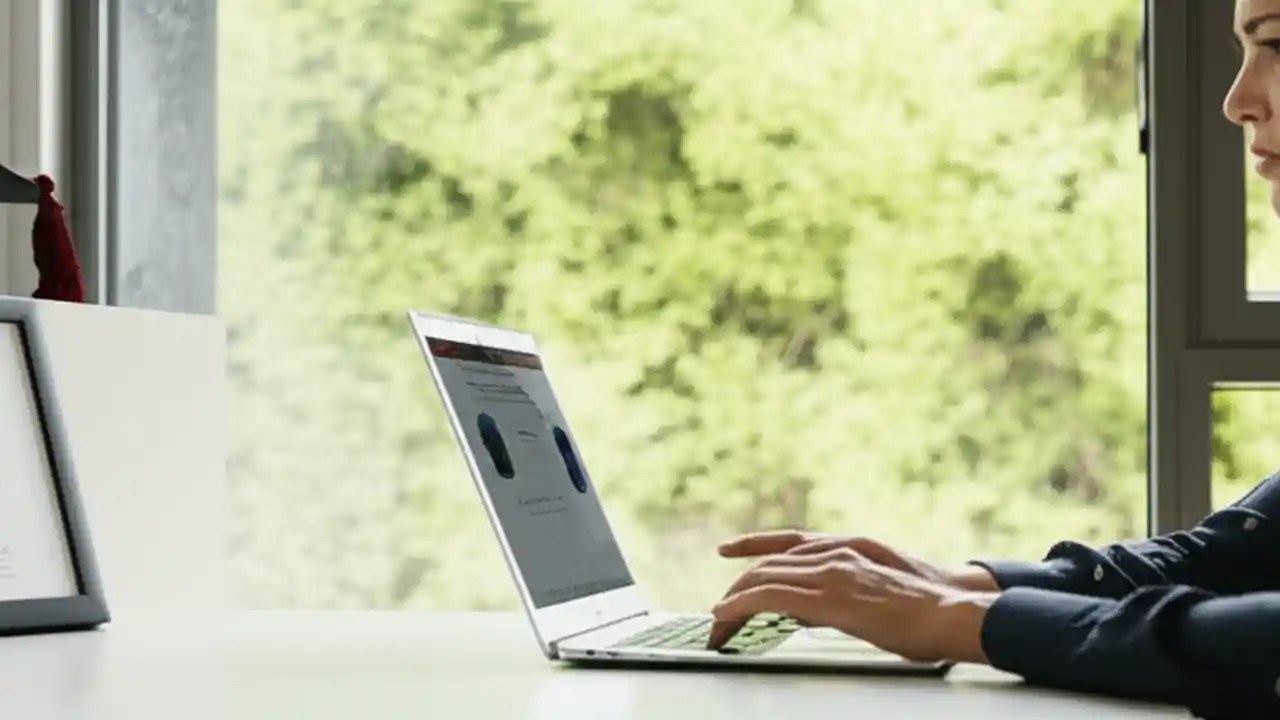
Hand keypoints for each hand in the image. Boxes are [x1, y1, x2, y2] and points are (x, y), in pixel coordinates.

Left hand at [717, 530, 998, 591]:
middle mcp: (836, 552)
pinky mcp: (830, 597)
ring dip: (734, 602)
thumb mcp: (879, 587)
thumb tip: (809, 612)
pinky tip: (727, 618)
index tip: (729, 550)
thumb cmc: (928, 607)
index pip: (789, 541)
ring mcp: (832, 571)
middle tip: (720, 615)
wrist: (955, 609)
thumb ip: (843, 591)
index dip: (754, 545)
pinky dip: (742, 606)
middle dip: (739, 589)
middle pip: (770, 564)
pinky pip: (770, 596)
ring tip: (717, 625)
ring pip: (764, 578)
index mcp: (849, 546)